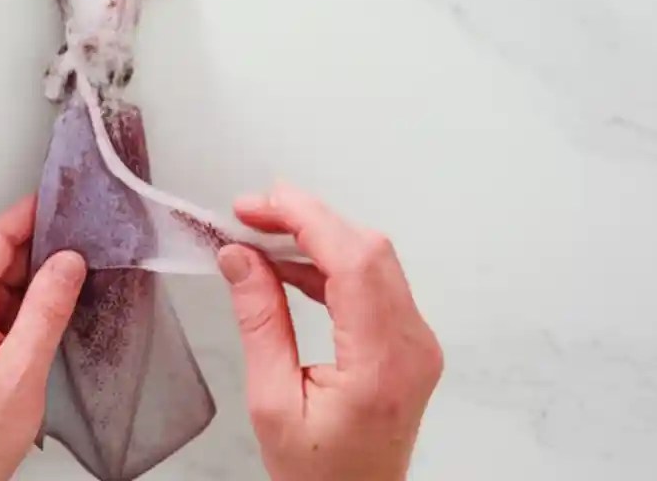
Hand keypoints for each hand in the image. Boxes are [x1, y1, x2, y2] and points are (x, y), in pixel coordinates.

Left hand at [0, 196, 86, 480]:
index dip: (29, 216)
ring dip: (35, 278)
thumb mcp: (20, 373)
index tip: (62, 200)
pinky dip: (26, 303)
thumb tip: (67, 262)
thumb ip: (45, 311)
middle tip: (85, 240)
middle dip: (40, 247)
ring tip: (78, 275)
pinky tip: (54, 308)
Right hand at [217, 183, 442, 480]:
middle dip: (308, 219)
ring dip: (319, 237)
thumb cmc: (317, 475)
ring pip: (374, 259)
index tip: (262, 202)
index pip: (354, 262)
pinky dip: (332, 264)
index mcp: (381, 364)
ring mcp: (417, 343)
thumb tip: (240, 258)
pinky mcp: (408, 343)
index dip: (307, 219)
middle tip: (251, 213)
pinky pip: (375, 283)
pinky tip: (290, 265)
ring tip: (262, 234)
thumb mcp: (272, 402)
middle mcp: (412, 347)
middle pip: (369, 250)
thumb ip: (260, 323)